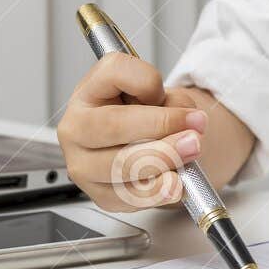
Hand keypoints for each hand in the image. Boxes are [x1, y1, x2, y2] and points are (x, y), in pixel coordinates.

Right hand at [55, 53, 205, 212]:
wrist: (150, 149)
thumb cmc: (147, 118)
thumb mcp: (161, 97)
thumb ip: (172, 100)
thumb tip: (186, 120)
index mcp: (89, 91)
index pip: (113, 72)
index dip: (145, 81)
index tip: (164, 92)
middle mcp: (76, 127)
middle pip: (113, 124)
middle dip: (160, 126)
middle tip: (192, 130)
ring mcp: (83, 164)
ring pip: (121, 164)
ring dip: (163, 158)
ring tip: (191, 151)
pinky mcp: (99, 194)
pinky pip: (127, 196)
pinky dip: (156, 191)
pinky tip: (175, 183)